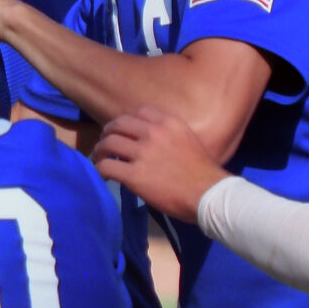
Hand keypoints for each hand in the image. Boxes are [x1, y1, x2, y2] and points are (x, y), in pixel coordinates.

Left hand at [92, 106, 227, 221]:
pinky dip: (99, 169)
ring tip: (100, 158)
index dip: (126, 121)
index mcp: (169, 123)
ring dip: (99, 151)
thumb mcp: (188, 140)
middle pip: (118, 124)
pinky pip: (106, 166)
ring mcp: (143, 153)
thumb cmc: (203, 172)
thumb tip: (148, 137)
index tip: (123, 131)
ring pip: (108, 143)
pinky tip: (103, 175)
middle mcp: (154, 133)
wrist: (209, 195)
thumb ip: (168, 133)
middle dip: (108, 133)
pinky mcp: (134, 175)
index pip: (138, 112)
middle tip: (105, 144)